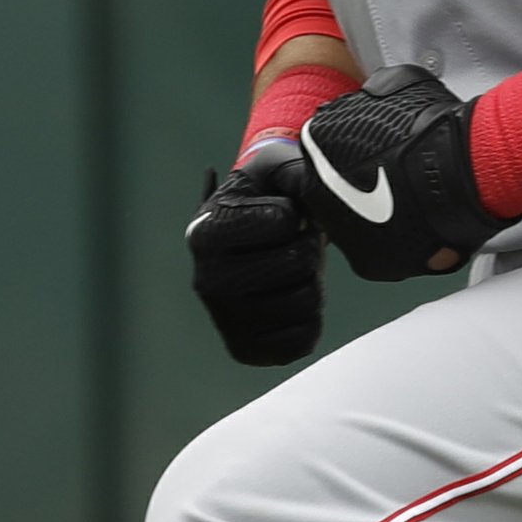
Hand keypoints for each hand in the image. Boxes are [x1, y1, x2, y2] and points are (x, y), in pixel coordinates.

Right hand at [186, 139, 325, 366]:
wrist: (245, 245)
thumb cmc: (265, 201)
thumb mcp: (274, 171)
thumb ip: (297, 169)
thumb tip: (315, 186)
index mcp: (205, 233)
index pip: (285, 219)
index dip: (295, 214)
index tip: (278, 215)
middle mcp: (206, 281)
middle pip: (300, 263)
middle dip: (307, 249)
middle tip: (291, 245)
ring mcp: (224, 321)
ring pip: (309, 302)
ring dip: (312, 283)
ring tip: (290, 272)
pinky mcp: (245, 351)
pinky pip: (306, 339)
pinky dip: (310, 319)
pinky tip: (288, 300)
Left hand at [301, 66, 506, 282]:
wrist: (462, 171)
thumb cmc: (433, 127)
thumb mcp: (393, 87)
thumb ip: (370, 98)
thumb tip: (373, 98)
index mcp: (314, 144)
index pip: (324, 152)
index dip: (355, 154)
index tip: (378, 156)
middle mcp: (317, 192)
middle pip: (336, 192)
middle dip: (363, 186)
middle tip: (397, 180)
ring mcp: (340, 231)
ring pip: (357, 225)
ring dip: (380, 217)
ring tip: (415, 203)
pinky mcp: (367, 263)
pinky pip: (380, 252)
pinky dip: (399, 243)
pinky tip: (422, 225)